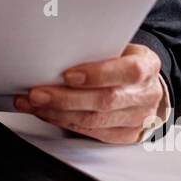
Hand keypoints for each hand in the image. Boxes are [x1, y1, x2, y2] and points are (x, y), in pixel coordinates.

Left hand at [14, 43, 167, 143]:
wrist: (147, 88)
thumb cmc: (126, 63)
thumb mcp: (121, 48)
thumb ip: (99, 48)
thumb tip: (60, 45)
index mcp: (147, 66)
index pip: (128, 71)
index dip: (98, 74)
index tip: (68, 75)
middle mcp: (146, 95)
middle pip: (104, 101)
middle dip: (65, 98)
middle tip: (37, 93)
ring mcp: (137, 119)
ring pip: (94, 121)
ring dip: (57, 113)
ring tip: (33, 104)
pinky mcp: (125, 136)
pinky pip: (90, 133)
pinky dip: (64, 122)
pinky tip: (46, 113)